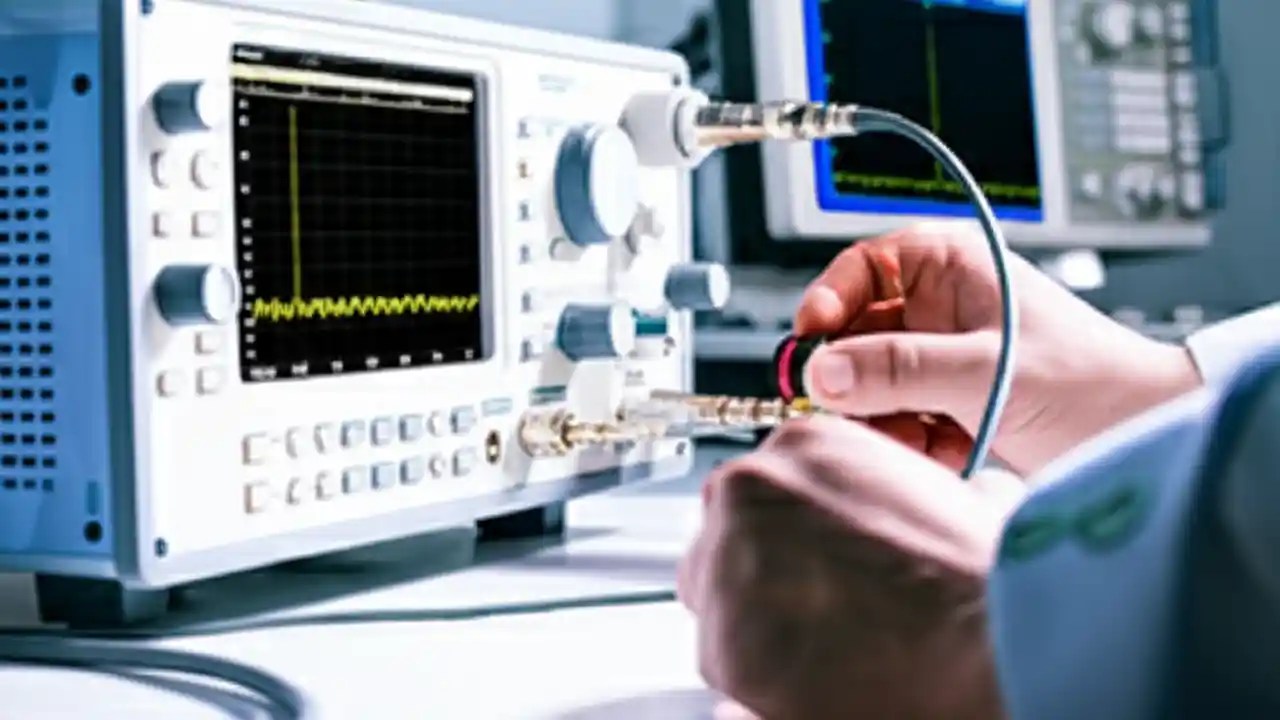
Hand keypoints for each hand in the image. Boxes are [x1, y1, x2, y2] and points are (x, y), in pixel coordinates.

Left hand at [679, 416, 1022, 719]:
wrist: (995, 641)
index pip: (764, 484)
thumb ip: (884, 486)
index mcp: (804, 442)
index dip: (789, 529)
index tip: (808, 555)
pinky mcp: (722, 640)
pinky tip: (811, 672)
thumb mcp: (939, 487)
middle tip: (816, 602)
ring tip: (822, 642)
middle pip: (726, 532)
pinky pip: (722, 656)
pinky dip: (756, 669)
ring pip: (715, 595)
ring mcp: (728, 563)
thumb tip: (903, 503)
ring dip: (755, 617)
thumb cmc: (984, 575)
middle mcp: (750, 490)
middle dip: (761, 567)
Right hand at [795, 221, 1201, 474]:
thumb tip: (822, 371)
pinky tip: (938, 451)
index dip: (828, 302)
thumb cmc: (1090, 381)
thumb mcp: (984, 369)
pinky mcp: (945, 402)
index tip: (809, 342)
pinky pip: (895, 417)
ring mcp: (940, 356)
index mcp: (950, 266)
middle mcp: (938, 306)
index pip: (860, 269)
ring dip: (879, 415)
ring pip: (870, 381)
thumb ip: (899, 369)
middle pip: (856, 332)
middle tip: (843, 407)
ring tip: (910, 437)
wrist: (1139, 436)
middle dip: (851, 376)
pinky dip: (906, 439)